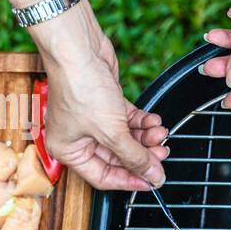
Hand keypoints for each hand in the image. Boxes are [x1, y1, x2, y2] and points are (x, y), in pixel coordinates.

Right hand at [33, 4, 167, 190]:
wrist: (78, 48)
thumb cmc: (80, 87)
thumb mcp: (112, 131)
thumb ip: (135, 156)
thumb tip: (153, 176)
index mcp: (68, 151)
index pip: (104, 177)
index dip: (130, 181)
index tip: (152, 180)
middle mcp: (78, 137)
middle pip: (118, 157)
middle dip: (142, 155)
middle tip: (162, 153)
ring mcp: (92, 120)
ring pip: (126, 138)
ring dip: (146, 137)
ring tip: (160, 133)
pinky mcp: (105, 103)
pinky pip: (128, 121)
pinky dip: (143, 122)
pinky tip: (154, 121)